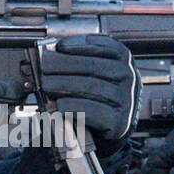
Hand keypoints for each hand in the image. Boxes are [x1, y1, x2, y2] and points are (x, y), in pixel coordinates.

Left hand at [38, 34, 139, 156]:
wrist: (113, 129)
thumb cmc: (101, 97)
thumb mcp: (98, 74)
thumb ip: (82, 61)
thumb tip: (54, 53)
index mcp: (125, 61)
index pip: (104, 46)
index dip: (80, 44)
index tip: (59, 46)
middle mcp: (129, 78)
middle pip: (94, 66)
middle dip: (64, 64)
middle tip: (44, 65)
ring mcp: (127, 100)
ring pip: (91, 87)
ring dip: (64, 84)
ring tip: (46, 84)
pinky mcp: (119, 121)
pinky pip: (92, 111)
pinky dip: (73, 106)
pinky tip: (59, 104)